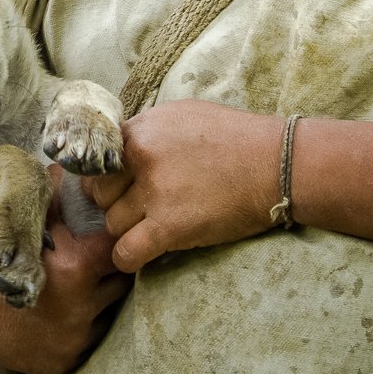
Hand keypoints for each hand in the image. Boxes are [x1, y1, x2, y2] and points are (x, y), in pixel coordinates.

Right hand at [0, 167, 131, 373]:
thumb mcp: (14, 218)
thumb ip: (52, 200)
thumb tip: (74, 176)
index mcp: (74, 267)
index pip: (115, 245)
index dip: (107, 233)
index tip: (97, 228)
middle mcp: (79, 309)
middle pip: (118, 281)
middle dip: (104, 265)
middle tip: (86, 254)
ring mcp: (70, 341)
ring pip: (105, 312)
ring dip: (94, 296)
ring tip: (70, 282)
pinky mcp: (60, 362)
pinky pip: (85, 339)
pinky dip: (76, 324)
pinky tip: (54, 309)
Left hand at [82, 98, 280, 271]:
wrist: (275, 163)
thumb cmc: (234, 137)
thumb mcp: (182, 115)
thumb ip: (147, 131)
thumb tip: (121, 148)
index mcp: (141, 130)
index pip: (97, 158)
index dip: (104, 175)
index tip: (115, 186)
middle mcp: (141, 158)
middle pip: (100, 192)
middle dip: (114, 201)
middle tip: (138, 207)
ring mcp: (154, 193)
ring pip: (112, 222)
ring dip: (127, 229)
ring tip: (151, 226)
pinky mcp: (170, 227)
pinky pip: (126, 251)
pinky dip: (128, 257)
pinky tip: (140, 253)